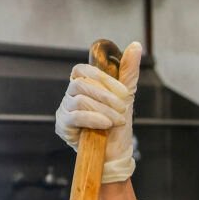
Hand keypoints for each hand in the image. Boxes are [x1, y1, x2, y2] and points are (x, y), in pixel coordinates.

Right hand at [54, 41, 142, 184]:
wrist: (115, 155)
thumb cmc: (118, 126)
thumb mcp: (126, 97)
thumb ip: (128, 72)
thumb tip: (136, 45)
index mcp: (83, 85)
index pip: (83, 70)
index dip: (103, 78)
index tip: (124, 92)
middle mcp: (70, 95)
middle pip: (81, 83)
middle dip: (106, 95)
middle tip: (123, 108)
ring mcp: (64, 110)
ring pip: (80, 99)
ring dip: (104, 109)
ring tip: (118, 120)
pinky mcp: (62, 126)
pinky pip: (75, 116)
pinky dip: (94, 118)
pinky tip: (106, 124)